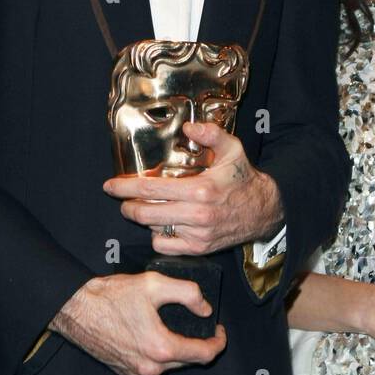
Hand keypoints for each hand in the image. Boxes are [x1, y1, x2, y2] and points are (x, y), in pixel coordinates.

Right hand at [49, 272, 225, 374]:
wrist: (77, 310)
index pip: (204, 354)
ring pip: (170, 364)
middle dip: (199, 344)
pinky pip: (152, 366)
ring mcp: (136, 372)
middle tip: (200, 324)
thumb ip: (187, 294)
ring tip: (177, 326)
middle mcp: (150, 367)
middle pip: (189, 361)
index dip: (218, 342)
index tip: (220, 331)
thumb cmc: (112, 296)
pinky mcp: (125, 371)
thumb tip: (204, 308)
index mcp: (161, 347)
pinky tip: (155, 333)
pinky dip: (160, 353)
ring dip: (179, 348)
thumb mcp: (155, 284)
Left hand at [103, 122, 282, 255]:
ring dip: (142, 218)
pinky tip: (160, 224)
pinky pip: (165, 246)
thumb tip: (189, 126)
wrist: (263, 211)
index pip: (152, 189)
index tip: (111, 185)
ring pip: (154, 229)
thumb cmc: (243, 179)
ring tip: (140, 207)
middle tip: (120, 198)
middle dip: (127, 205)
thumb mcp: (233, 150)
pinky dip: (157, 236)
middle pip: (146, 212)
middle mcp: (197, 215)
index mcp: (201, 190)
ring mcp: (197, 235)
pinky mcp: (199, 249)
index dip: (126, 187)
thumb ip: (211, 134)